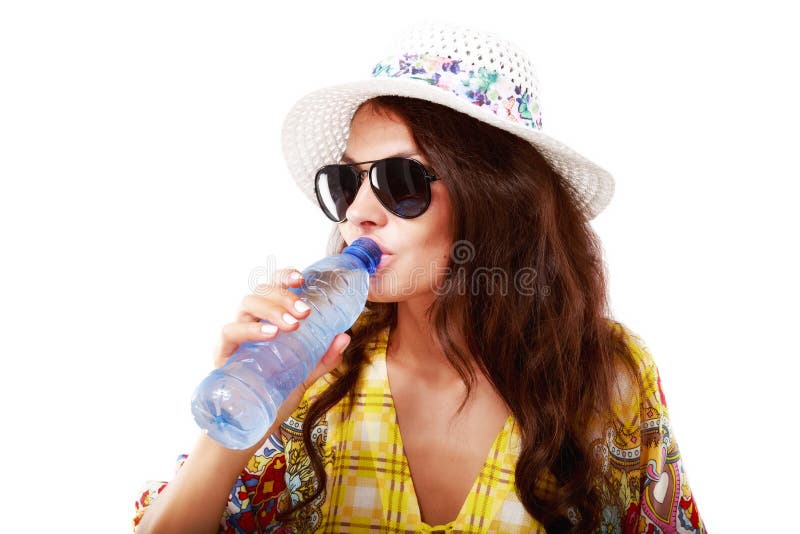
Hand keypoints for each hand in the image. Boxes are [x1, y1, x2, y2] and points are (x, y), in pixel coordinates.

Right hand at [212, 267, 350, 439]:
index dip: (284, 277)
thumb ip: (323, 358)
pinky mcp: (222, 354)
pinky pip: (231, 331)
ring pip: (247, 304)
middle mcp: (250, 322)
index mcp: (268, 320)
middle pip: (261, 291)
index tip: (302, 279)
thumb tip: (344, 337)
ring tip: (292, 325)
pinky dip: (251, 329)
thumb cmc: (276, 395)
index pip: (272, 287)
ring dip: (272, 310)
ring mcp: (235, 337)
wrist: (253, 428)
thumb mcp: (304, 376)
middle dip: (284, 296)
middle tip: (306, 312)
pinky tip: (270, 334)